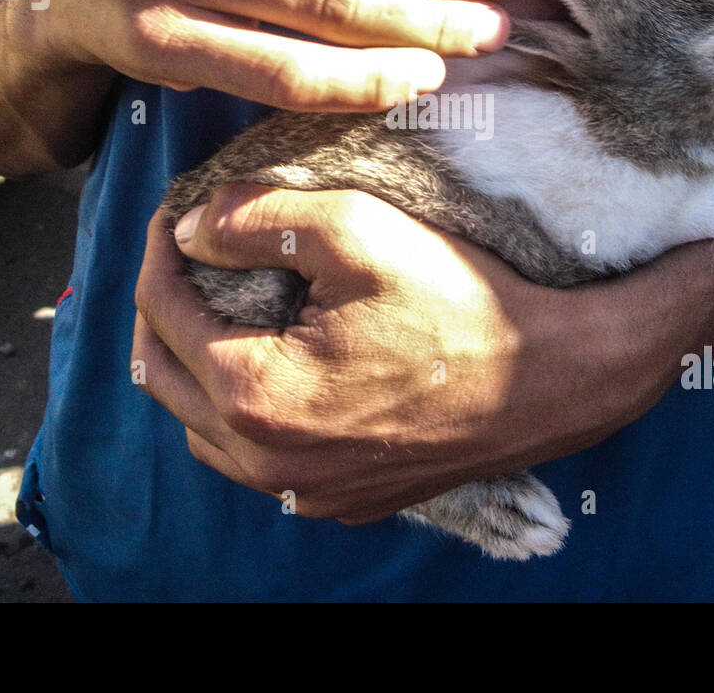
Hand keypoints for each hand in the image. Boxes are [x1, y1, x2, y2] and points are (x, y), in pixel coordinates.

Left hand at [130, 184, 619, 522]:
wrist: (554, 380)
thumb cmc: (459, 301)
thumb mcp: (356, 231)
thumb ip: (256, 219)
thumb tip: (190, 226)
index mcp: (257, 395)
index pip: (163, 313)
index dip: (159, 250)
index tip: (176, 211)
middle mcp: (267, 462)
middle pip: (165, 377)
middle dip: (165, 308)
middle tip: (187, 256)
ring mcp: (305, 492)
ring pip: (203, 428)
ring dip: (197, 364)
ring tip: (223, 309)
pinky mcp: (340, 501)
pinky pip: (257, 459)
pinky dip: (242, 410)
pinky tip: (276, 366)